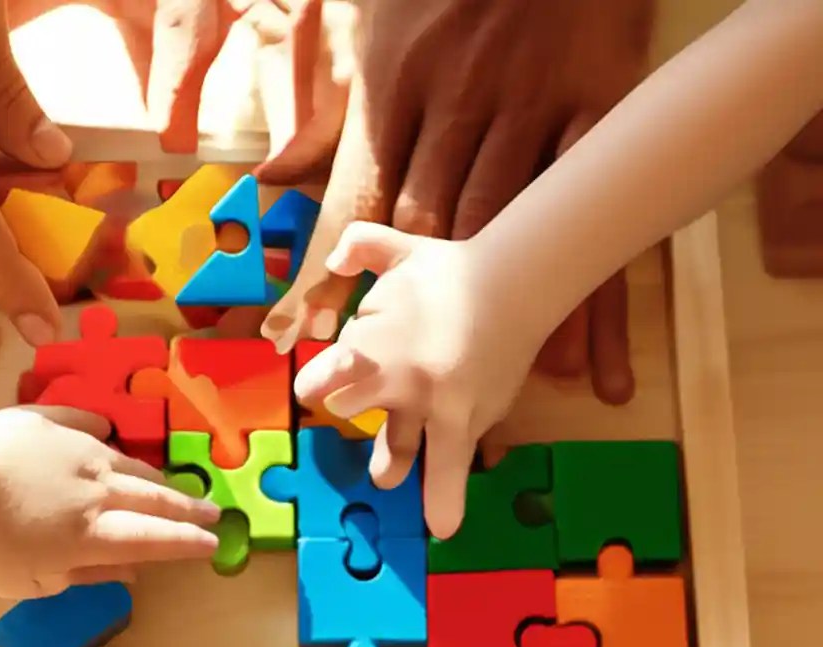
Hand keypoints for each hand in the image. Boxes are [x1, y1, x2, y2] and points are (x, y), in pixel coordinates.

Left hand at [0, 406, 219, 598]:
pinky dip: (103, 431)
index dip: (186, 542)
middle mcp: (95, 488)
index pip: (153, 539)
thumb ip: (83, 574)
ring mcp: (75, 448)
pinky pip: (87, 423)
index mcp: (91, 534)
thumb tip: (128, 570)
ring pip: (125, 461)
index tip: (213, 542)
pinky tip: (109, 431)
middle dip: (186, 506)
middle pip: (151, 497)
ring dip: (152, 473)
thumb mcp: (29, 581)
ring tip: (168, 480)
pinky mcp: (49, 419)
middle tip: (212, 509)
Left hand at [258, 0, 651, 405]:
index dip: (325, 274)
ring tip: (480, 386)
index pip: (356, 200)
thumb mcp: (373, 43)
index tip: (300, 334)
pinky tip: (584, 358)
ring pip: (505, 232)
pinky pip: (583, 219)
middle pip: (426, 232)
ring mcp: (528, 114)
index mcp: (396, 91)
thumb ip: (325, 121)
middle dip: (401, 317)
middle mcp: (457, 109)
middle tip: (379, 388)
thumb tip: (270, 180)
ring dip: (493, 315)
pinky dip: (586, 292)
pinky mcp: (591, 115)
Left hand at [293, 224, 539, 538]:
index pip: (330, 376)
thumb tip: (333, 259)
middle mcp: (400, 377)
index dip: (317, 384)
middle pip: (353, 409)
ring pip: (400, 445)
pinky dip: (446, 495)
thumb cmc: (449, 272)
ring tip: (382, 476)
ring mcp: (435, 405)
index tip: (310, 391)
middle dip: (349, 407)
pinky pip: (453, 464)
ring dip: (390, 461)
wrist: (514, 287)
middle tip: (353, 405)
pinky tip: (442, 525)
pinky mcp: (467, 420)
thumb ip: (358, 246)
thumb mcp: (399, 250)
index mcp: (376, 339)